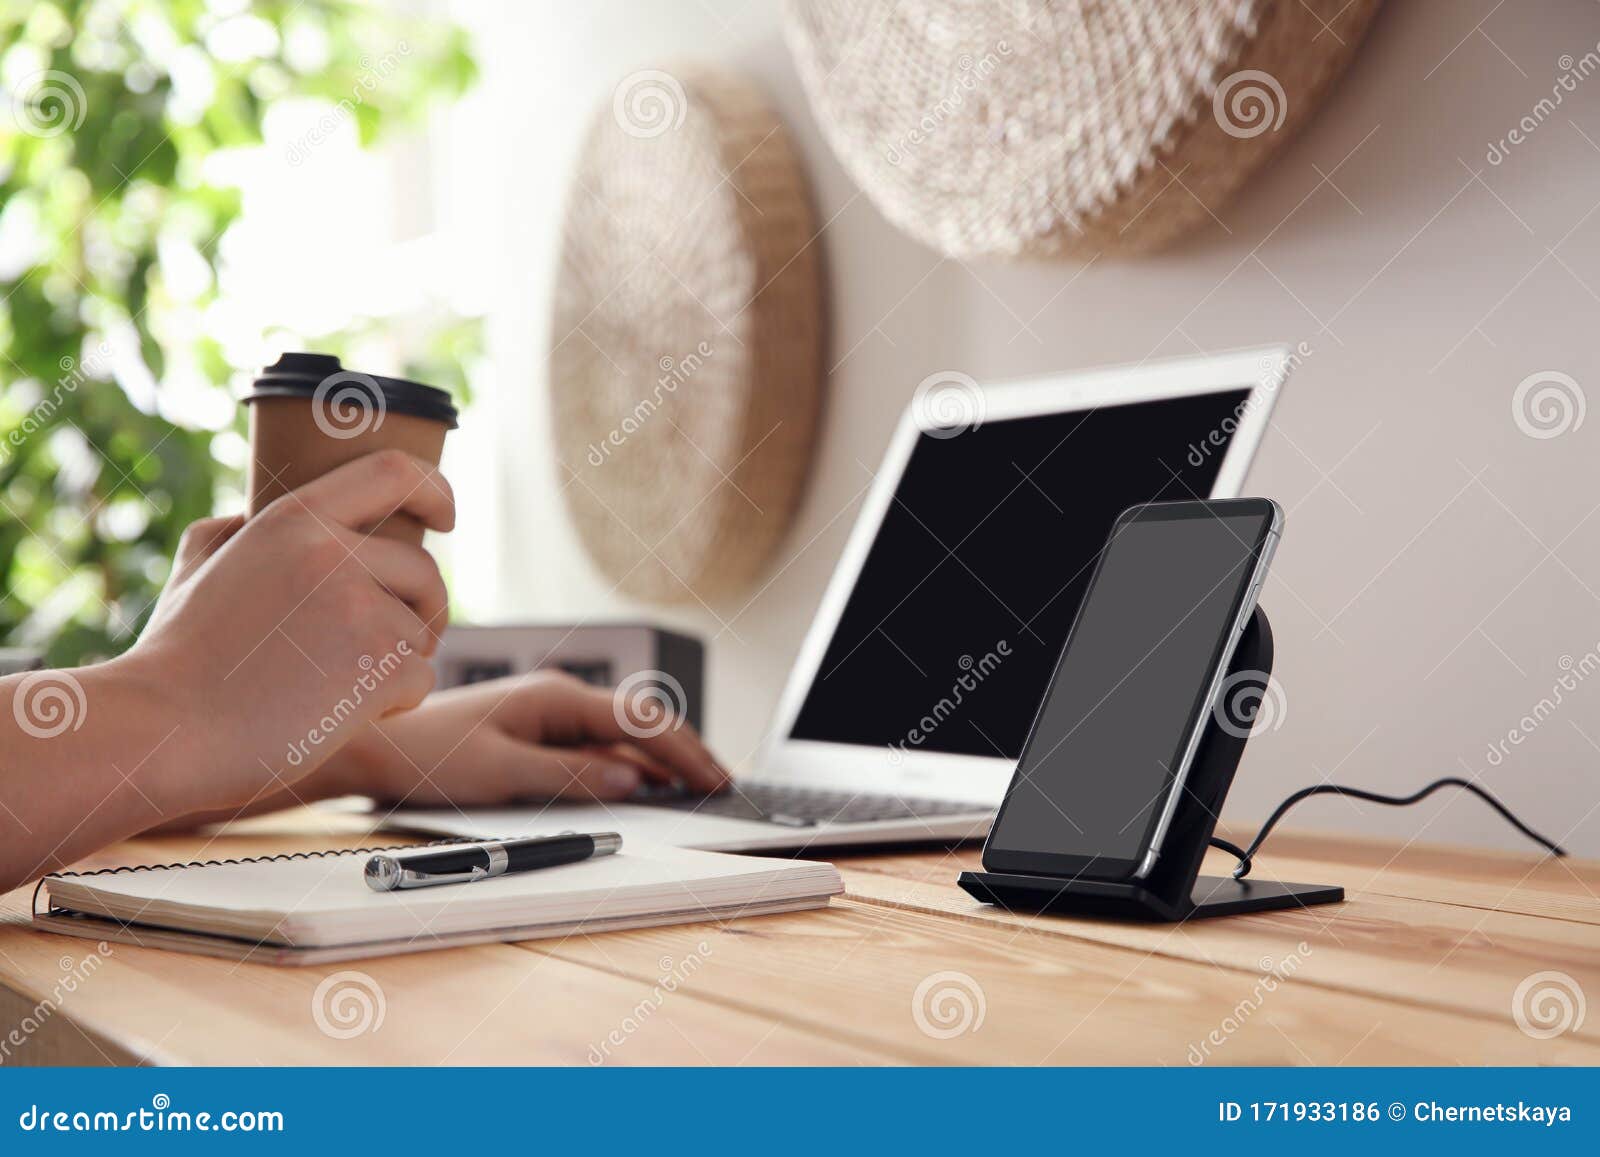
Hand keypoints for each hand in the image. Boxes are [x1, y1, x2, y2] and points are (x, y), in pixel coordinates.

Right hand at [125, 449, 453, 812]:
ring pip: (421, 633)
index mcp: (294, 517)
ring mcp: (359, 606)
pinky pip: (419, 679)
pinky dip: (394, 704)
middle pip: (425, 570)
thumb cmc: (178, 658)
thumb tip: (251, 516)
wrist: (164, 729)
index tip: (445, 518)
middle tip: (399, 643)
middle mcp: (332, 552)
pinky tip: (341, 714)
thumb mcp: (198, 569)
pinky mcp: (377, 663)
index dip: (436, 491)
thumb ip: (234, 532)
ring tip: (338, 688)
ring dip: (398, 665)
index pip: (395, 472)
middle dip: (425, 610)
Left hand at [320, 671, 729, 806]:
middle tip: (720, 786)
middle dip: (685, 752)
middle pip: (642, 723)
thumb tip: (635, 782)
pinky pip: (596, 745)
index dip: (686, 753)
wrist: (373, 746)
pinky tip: (643, 783)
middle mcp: (559, 696)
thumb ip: (574, 775)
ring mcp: (548, 712)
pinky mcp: (535, 730)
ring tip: (695, 785)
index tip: (716, 781)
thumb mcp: (504, 773)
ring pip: (622, 735)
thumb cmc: (427, 755)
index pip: (643, 723)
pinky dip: (628, 763)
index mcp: (558, 697)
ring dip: (659, 759)